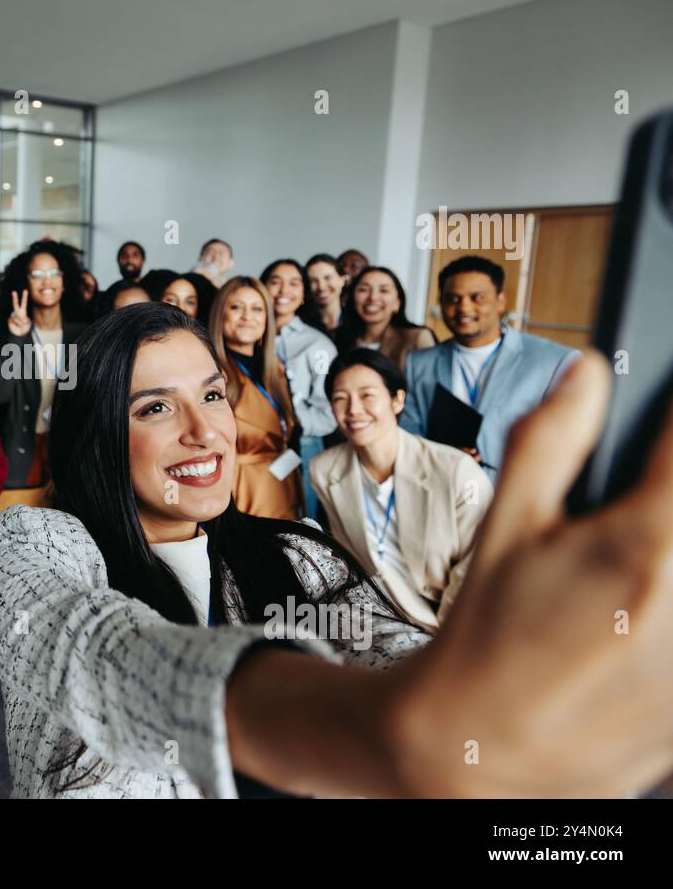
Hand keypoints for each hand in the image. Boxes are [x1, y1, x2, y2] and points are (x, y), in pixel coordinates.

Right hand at [7, 290, 31, 336]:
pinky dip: (17, 325)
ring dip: (21, 323)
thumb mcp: (27, 322)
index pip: (24, 303)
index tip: (25, 290)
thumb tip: (20, 320)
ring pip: (17, 319)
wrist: (18, 329)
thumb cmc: (24, 323)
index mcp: (23, 311)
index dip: (24, 297)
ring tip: (22, 324)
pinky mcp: (9, 320)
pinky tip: (17, 325)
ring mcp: (13, 315)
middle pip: (15, 304)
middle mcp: (17, 312)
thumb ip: (24, 321)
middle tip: (14, 291)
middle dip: (14, 298)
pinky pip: (13, 322)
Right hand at [390, 352, 672, 795]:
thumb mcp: (507, 529)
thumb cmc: (486, 640)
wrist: (475, 752)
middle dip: (668, 500)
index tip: (664, 412)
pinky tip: (640, 619)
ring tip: (635, 578)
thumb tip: (585, 376)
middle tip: (639, 513)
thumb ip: (550, 441)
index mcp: (649, 544)